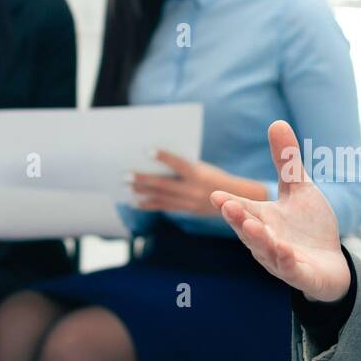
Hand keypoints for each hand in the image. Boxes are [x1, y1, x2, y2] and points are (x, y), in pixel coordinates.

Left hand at [130, 151, 264, 216]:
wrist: (235, 199)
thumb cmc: (214, 176)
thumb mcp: (203, 168)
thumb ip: (184, 166)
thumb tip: (157, 162)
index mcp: (199, 174)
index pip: (178, 164)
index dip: (163, 156)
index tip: (147, 150)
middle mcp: (193, 190)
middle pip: (163, 185)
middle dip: (143, 180)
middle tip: (125, 175)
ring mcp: (189, 202)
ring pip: (161, 198)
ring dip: (142, 193)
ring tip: (127, 188)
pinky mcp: (186, 210)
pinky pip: (164, 207)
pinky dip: (149, 204)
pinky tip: (136, 202)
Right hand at [210, 120, 350, 302]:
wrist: (330, 263)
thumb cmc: (308, 226)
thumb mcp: (299, 189)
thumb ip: (286, 161)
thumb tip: (277, 122)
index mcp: (262, 219)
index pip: (242, 209)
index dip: (229, 203)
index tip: (215, 194)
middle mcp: (266, 240)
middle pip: (248, 230)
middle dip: (237, 219)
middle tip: (228, 206)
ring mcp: (281, 259)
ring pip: (266, 250)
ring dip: (258, 239)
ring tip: (252, 226)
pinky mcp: (300, 274)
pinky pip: (291, 269)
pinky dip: (287, 261)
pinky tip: (286, 252)